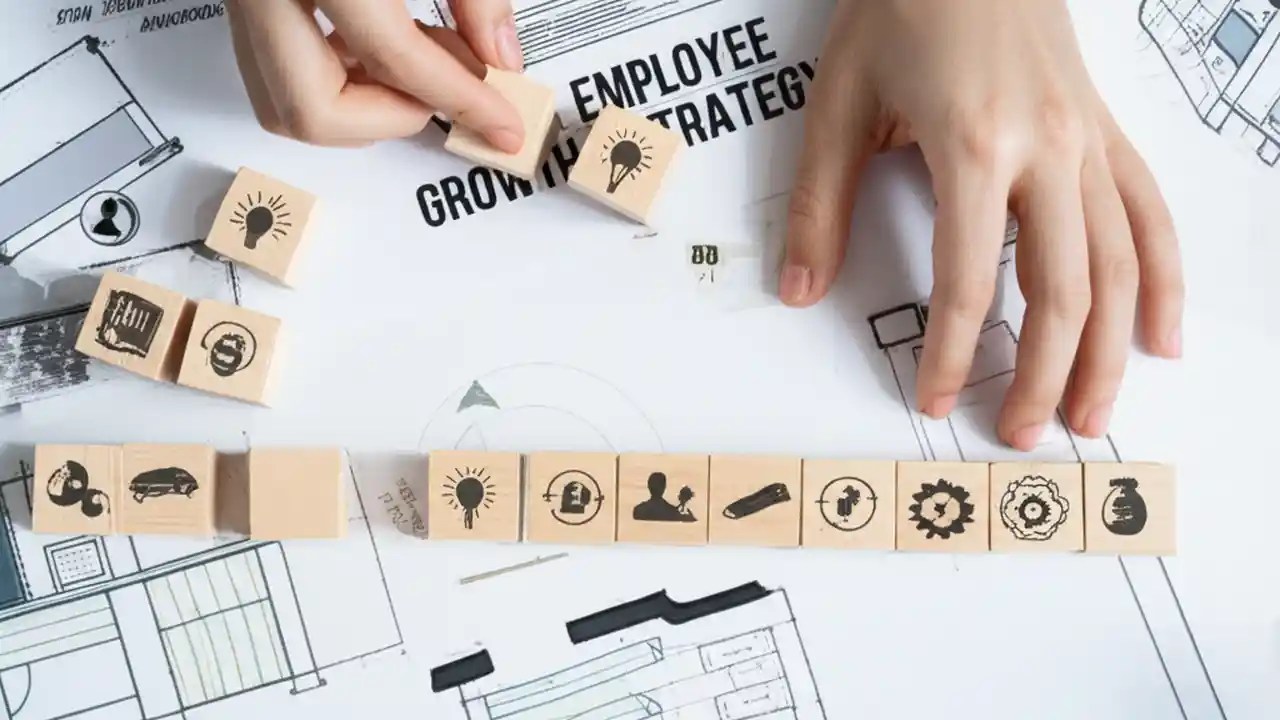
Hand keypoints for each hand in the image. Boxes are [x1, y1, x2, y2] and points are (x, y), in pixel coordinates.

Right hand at [225, 0, 524, 148]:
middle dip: (391, 119)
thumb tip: (499, 59)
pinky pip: (275, 70)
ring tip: (417, 61)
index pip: (393, 56)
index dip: (460, 100)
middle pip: (313, 111)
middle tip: (442, 91)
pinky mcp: (237, 0)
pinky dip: (334, 79)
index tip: (500, 123)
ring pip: (283, 104)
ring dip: (361, 106)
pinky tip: (378, 46)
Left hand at [780, 0, 1182, 449]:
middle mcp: (1046, 150)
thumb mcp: (840, 103)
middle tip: (1023, 433)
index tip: (940, 400)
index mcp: (973, 147)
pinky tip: (1162, 336)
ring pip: (1120, 265)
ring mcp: (1087, 141)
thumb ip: (822, 204)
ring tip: (1095, 415)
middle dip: (1044, 375)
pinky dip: (1165, 280)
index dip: (954, 355)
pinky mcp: (1105, 132)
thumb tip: (801, 290)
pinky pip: (1149, 215)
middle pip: (1062, 290)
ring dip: (1110, 351)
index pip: (967, 284)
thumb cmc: (903, 7)